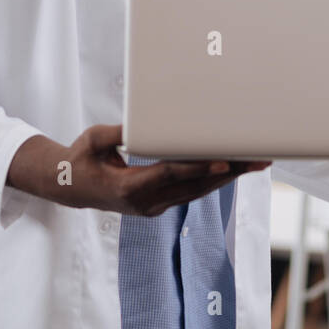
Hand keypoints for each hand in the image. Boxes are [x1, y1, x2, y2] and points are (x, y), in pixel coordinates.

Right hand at [8, 124, 268, 215]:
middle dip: (228, 173)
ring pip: (197, 192)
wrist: (70, 187)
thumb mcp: (93, 140)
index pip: (172, 175)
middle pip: (194, 186)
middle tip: (257, 160)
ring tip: (254, 163)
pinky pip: (191, 192)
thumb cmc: (81, 158)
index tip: (224, 163)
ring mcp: (153, 207)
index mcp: (129, 188)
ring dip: (227, 178)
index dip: (199, 168)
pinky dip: (212, 180)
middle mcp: (146, 202)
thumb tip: (140, 121)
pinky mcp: (158, 204)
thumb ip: (118, 133)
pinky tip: (232, 169)